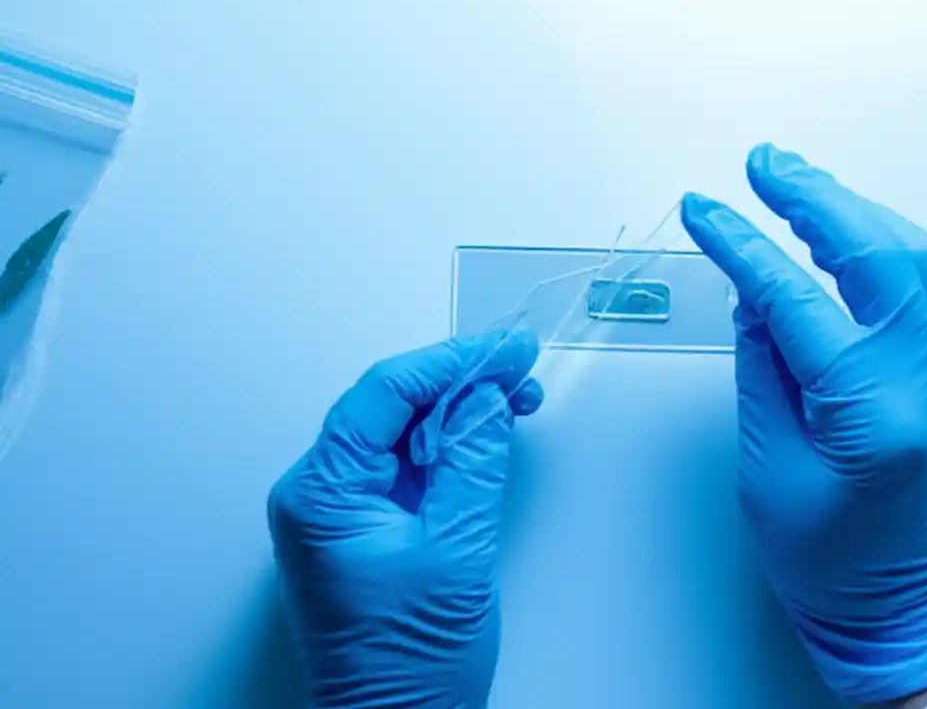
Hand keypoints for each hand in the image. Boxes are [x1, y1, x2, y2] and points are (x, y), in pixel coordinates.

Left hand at [268, 331, 542, 708]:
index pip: (383, 393)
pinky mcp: (364, 530)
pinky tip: (485, 436)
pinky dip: (448, 449)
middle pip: (389, 407)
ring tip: (514, 401)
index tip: (501, 349)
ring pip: (400, 434)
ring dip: (458, 413)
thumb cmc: (404, 667)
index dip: (450, 361)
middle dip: (459, 383)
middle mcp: (318, 497)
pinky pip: (404, 468)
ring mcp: (339, 514)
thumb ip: (473, 463)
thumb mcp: (455, 550)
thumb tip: (486, 398)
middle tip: (517, 368)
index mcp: (321, 495)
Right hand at [681, 144, 926, 703]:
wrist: (901, 615)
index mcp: (871, 409)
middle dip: (815, 196)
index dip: (742, 246)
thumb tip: (753, 297)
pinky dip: (909, 254)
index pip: (795, 297)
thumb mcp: (769, 470)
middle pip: (876, 254)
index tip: (706, 212)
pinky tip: (877, 241)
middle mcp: (926, 381)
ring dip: (863, 214)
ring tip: (807, 189)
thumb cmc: (831, 569)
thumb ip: (761, 371)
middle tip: (766, 164)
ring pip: (922, 261)